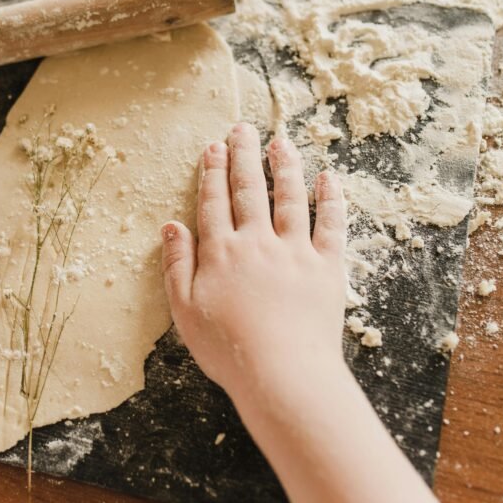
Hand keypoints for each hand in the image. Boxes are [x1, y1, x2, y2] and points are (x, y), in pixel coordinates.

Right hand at [160, 122, 347, 402]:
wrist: (282, 374)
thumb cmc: (228, 350)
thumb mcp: (185, 311)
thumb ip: (177, 266)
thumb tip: (171, 226)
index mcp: (221, 254)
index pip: (214, 203)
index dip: (212, 173)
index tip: (213, 148)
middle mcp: (257, 243)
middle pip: (248, 191)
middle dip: (243, 157)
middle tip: (242, 129)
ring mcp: (295, 252)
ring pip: (289, 198)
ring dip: (283, 166)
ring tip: (279, 142)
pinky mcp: (327, 267)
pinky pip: (330, 225)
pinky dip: (330, 199)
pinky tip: (328, 178)